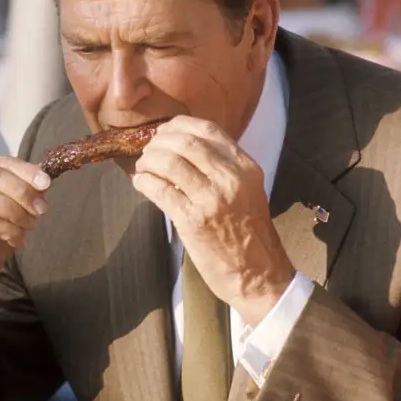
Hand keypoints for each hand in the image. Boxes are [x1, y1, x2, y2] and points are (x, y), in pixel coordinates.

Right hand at [0, 155, 50, 329]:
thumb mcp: (9, 208)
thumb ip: (23, 191)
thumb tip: (44, 181)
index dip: (25, 170)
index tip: (46, 183)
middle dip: (22, 190)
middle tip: (41, 208)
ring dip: (16, 211)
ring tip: (30, 225)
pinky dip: (9, 230)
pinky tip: (17, 240)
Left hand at [132, 116, 293, 324]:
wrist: (259, 275)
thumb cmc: (249, 233)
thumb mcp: (247, 190)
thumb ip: (223, 167)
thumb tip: (183, 147)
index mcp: (246, 167)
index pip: (208, 129)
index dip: (179, 125)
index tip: (165, 131)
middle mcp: (231, 179)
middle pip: (185, 142)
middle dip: (159, 142)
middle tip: (149, 150)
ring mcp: (212, 200)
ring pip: (169, 163)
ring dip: (148, 161)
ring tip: (143, 167)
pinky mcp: (193, 221)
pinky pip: (160, 190)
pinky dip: (145, 182)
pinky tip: (141, 184)